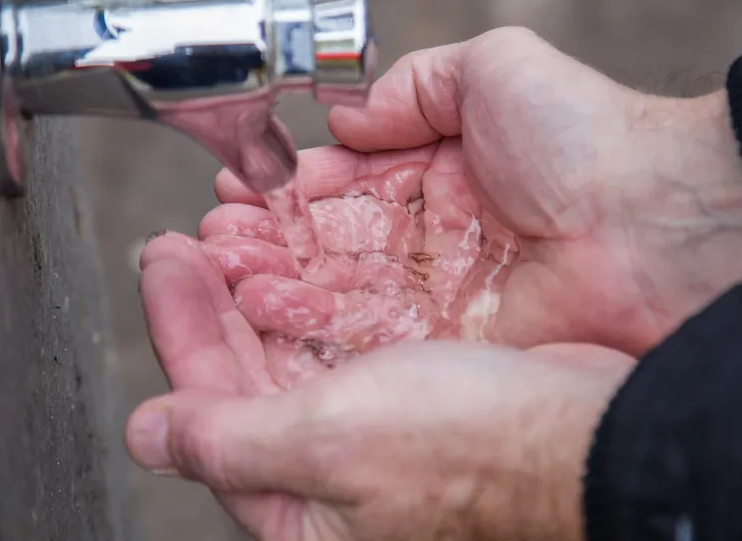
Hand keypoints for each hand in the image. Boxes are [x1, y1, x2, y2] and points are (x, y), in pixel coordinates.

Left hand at [132, 233, 633, 539]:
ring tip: (244, 234)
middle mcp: (332, 475)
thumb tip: (149, 436)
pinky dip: (325, 293)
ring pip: (295, 350)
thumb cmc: (476, 452)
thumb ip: (229, 437)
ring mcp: (376, 434)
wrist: (592, 431)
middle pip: (245, 375)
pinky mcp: (417, 394)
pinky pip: (349, 337)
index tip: (164, 261)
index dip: (178, 327)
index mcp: (298, 507)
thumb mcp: (330, 443)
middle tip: (192, 240)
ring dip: (264, 288)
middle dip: (214, 301)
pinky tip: (317, 256)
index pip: (205, 407)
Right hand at [201, 27, 741, 359]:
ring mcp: (446, 297)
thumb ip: (411, 87)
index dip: (288, 191)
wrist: (658, 224)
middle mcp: (439, 240)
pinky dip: (317, 328)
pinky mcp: (456, 347)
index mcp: (445, 174)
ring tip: (221, 272)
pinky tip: (266, 313)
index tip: (237, 189)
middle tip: (212, 241)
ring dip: (277, 283)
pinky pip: (373, 338)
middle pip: (334, 246)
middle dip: (268, 240)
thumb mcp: (492, 69)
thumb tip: (345, 113)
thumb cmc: (587, 138)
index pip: (347, 187)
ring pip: (342, 293)